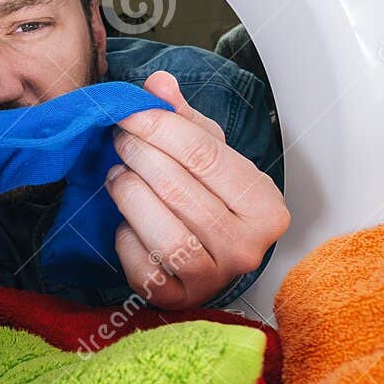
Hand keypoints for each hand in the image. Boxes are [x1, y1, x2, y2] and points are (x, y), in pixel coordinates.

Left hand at [105, 71, 288, 308]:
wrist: (209, 258)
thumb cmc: (212, 201)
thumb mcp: (210, 156)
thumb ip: (184, 119)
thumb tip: (158, 84)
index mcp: (266, 207)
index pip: (206, 154)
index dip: (160, 128)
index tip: (131, 113)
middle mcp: (248, 247)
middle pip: (180, 190)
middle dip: (139, 156)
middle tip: (119, 139)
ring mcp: (214, 278)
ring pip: (164, 233)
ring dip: (129, 195)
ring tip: (117, 175)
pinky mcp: (179, 300)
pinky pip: (144, 268)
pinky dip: (127, 241)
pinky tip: (126, 223)